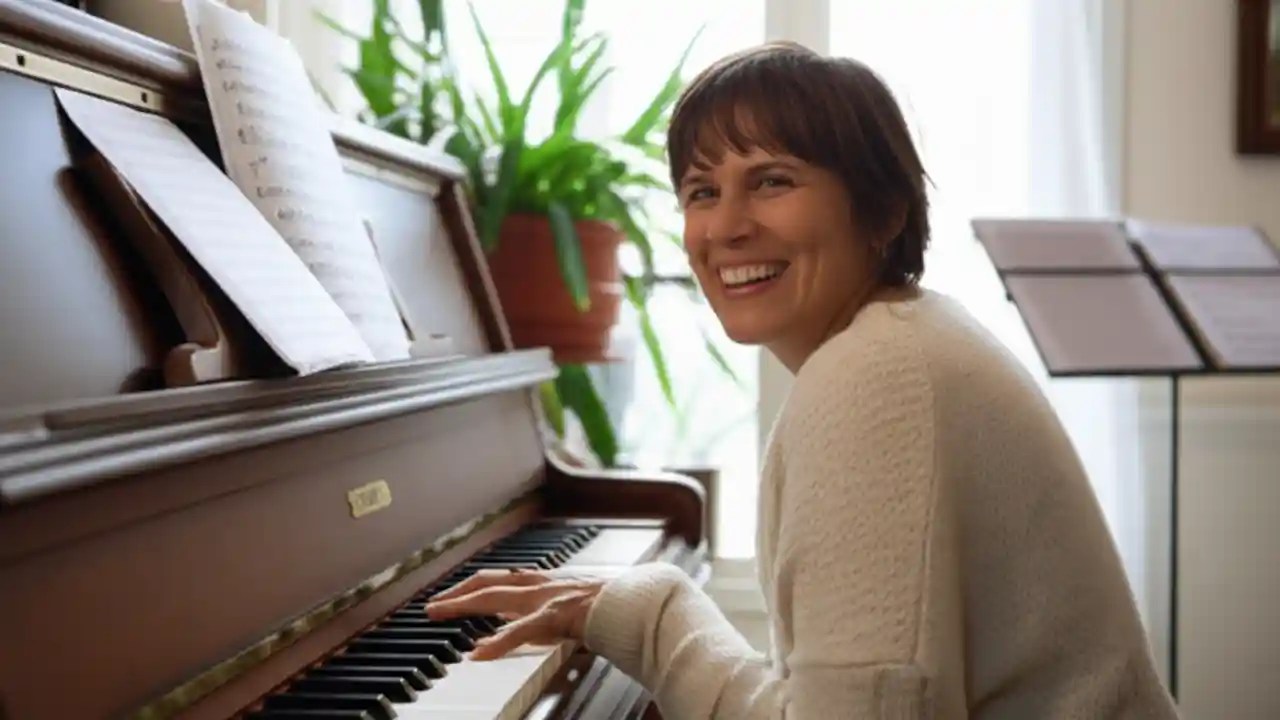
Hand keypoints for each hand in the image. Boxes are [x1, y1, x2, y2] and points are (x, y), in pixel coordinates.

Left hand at [424, 568, 606, 660]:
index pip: (499, 579)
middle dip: (456, 592)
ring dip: (462, 604)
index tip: (449, 594)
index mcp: (544, 583)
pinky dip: (497, 642)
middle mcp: (540, 585)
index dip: (471, 585)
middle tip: (431, 605)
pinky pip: (520, 630)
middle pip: (488, 582)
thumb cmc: (611, 607)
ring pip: (495, 596)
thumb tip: (530, 623)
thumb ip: (549, 611)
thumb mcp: (572, 604)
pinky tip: (479, 654)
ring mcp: (545, 598)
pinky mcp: (555, 616)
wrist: (636, 602)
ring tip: (439, 613)